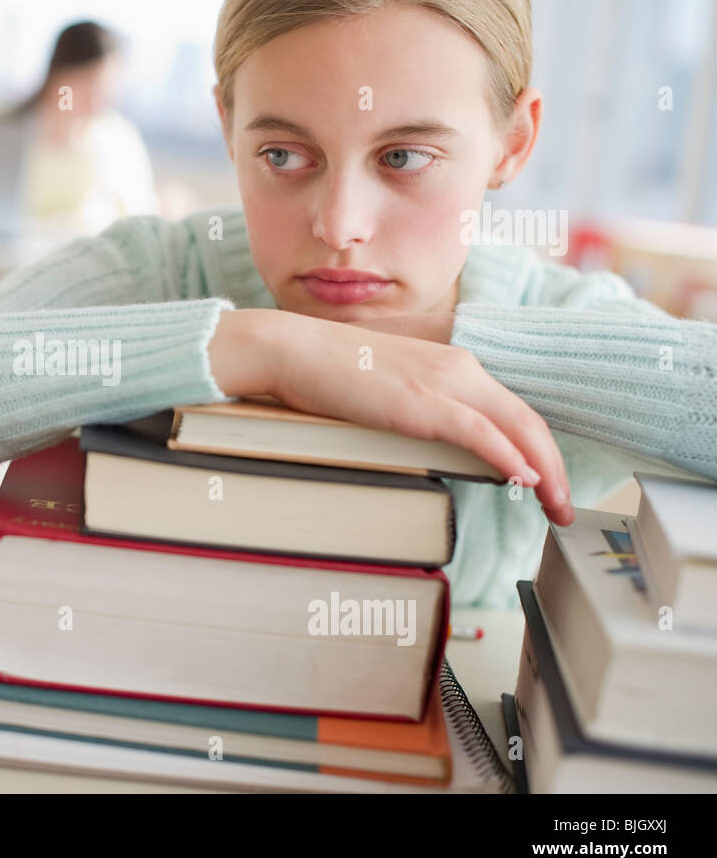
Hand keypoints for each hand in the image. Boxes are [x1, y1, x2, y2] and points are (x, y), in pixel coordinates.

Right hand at [207, 309, 573, 525]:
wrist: (290, 349)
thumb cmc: (326, 371)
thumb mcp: (388, 389)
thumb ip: (421, 408)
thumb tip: (437, 445)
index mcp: (452, 366)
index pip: (513, 411)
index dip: (539, 450)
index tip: (548, 483)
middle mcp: (459, 369)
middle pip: (529, 422)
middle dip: (556, 469)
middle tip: (565, 508)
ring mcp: (443, 384)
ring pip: (518, 429)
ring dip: (546, 472)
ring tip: (557, 507)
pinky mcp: (422, 404)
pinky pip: (482, 435)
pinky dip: (511, 459)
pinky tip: (525, 482)